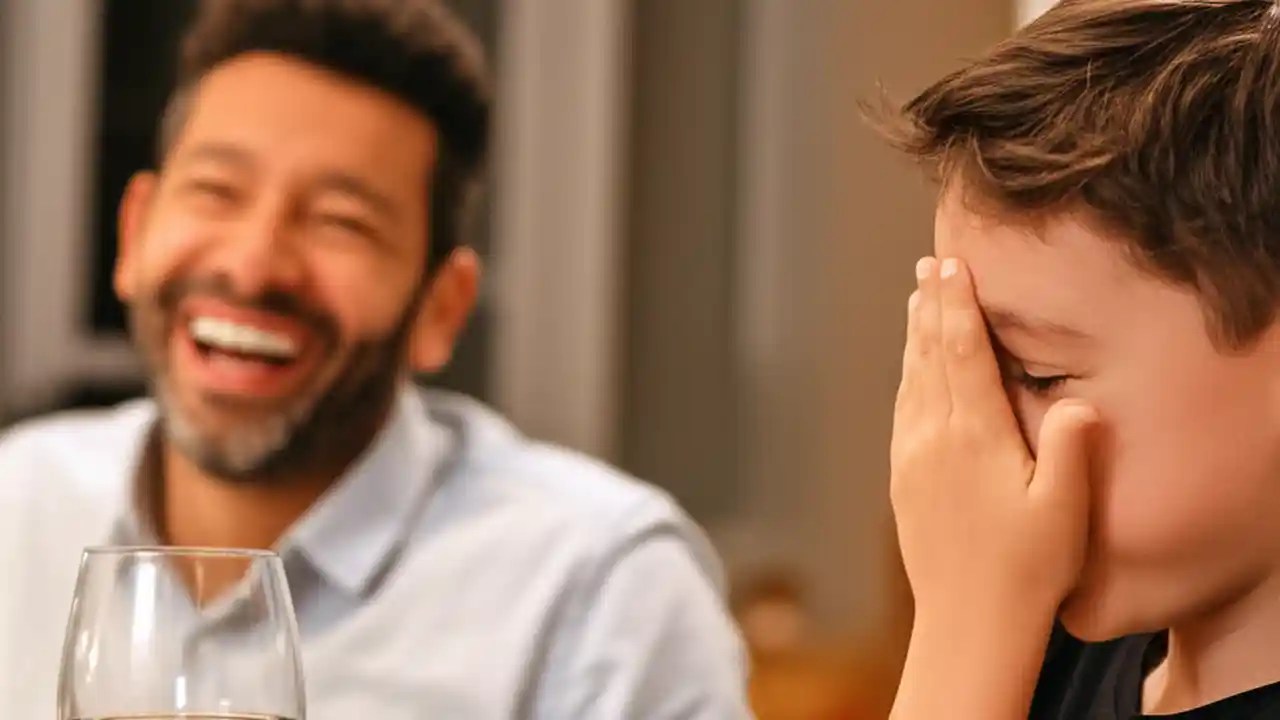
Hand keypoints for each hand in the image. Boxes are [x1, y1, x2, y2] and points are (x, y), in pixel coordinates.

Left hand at [891, 256, 1097, 623]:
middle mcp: (934, 438)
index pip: (964, 354)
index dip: (958, 306)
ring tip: (918, 301)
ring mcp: (912, 458)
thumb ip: (1072, 453)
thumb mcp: (1064, 512)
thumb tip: (1080, 404)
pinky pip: (902, 410)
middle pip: (930, 356)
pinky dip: (908, 377)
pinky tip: (912, 369)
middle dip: (932, 307)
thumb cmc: (1027, 569)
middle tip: (930, 264)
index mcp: (974, 437)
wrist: (967, 622)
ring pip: (911, 380)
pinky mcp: (902, 479)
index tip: (952, 265)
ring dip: (916, 336)